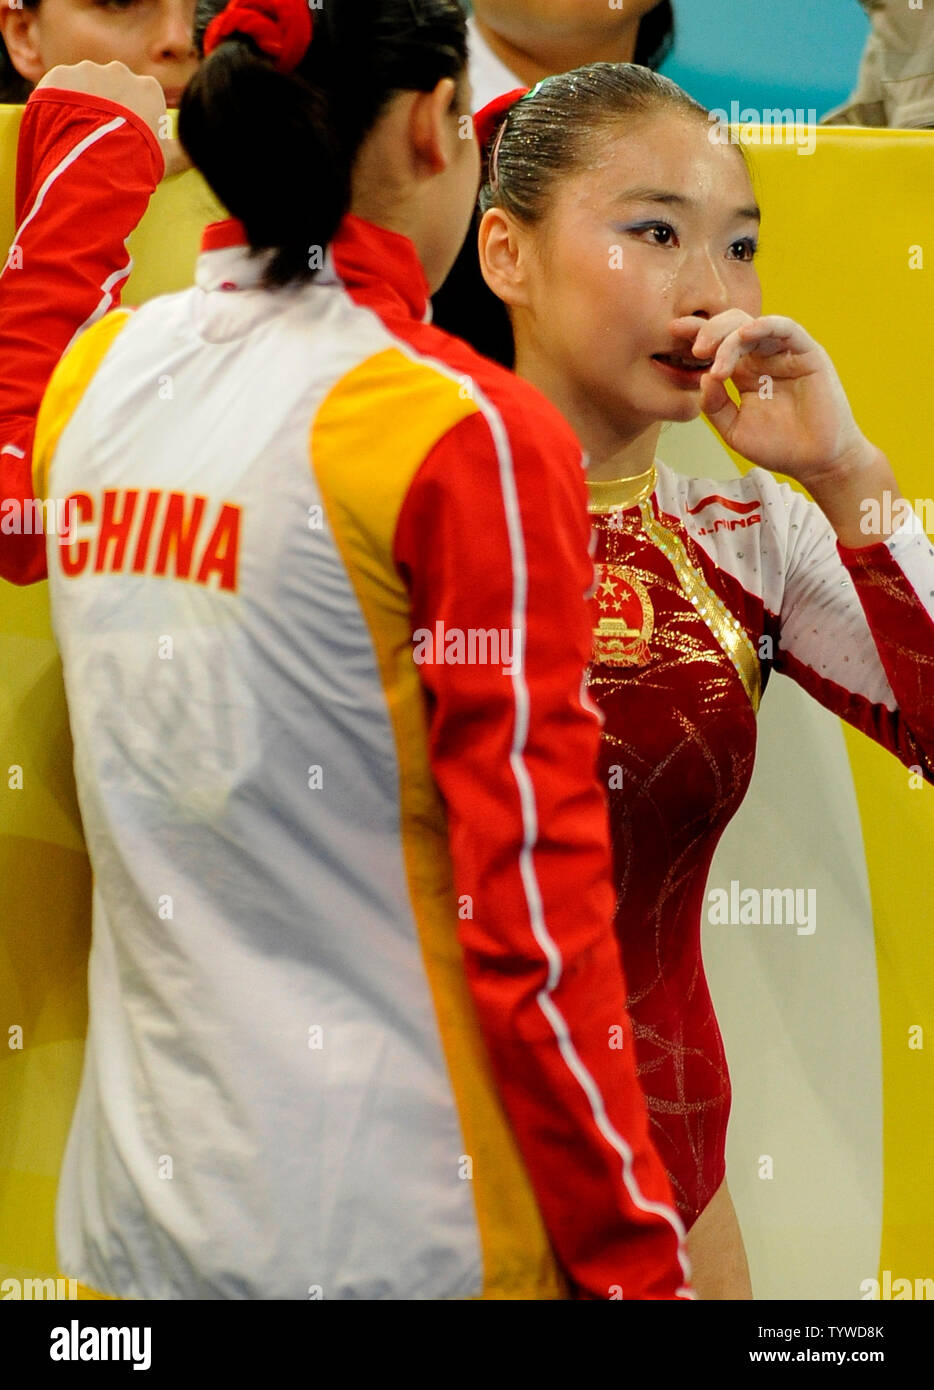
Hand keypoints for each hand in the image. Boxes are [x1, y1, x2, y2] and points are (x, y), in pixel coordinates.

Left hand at [36, 61, 174, 178]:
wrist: (97, 156)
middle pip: (113, 87)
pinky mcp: (61, 75)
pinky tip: (63, 126)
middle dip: (109, 108)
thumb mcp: (170, 159)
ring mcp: (88, 70)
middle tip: (103, 137)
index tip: (130, 138)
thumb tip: (202, 154)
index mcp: (147, 88)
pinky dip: (61, 104)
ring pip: (86, 86)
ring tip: (81, 134)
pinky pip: (61, 88)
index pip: (142, 98)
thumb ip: (186, 152)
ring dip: (83, 104)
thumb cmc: (138, 158)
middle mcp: (120, 71)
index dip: (137, 119)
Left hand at [670, 311, 875, 485]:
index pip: (716, 345)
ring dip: (729, 334)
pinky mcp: (807, 352)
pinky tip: (745, 336)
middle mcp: (762, 357)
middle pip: (731, 328)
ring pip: (753, 326)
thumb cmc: (778, 447)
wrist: (815, 461)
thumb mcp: (734, 429)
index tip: (670, 332)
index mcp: (743, 372)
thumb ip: (715, 405)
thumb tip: (702, 377)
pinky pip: (785, 329)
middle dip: (708, 332)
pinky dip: (764, 327)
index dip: (694, 334)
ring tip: (712, 352)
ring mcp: (784, 353)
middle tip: (694, 349)